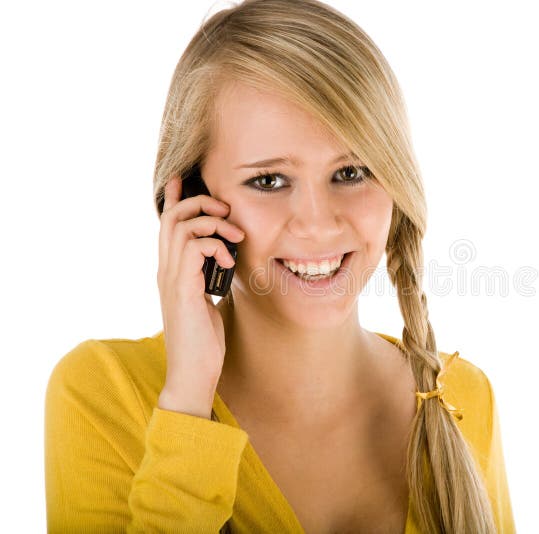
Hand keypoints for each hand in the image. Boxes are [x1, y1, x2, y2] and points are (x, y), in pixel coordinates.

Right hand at [155, 174, 244, 418]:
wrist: (192, 374)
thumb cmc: (202, 342)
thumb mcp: (208, 303)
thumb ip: (209, 280)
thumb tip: (223, 264)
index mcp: (172, 271)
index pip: (166, 225)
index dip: (174, 199)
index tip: (185, 180)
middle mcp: (166, 270)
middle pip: (172, 216)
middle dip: (201, 203)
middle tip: (227, 211)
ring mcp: (171, 279)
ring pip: (180, 225)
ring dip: (213, 222)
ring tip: (235, 236)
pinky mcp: (184, 289)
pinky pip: (194, 248)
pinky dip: (216, 245)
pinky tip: (230, 262)